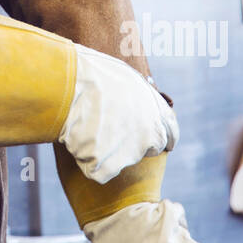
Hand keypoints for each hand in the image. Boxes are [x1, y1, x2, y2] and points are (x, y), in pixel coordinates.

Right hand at [57, 43, 178, 183]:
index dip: (161, 137)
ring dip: (104, 149)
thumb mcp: (126, 77)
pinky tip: (77, 140)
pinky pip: (96, 169)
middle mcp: (150, 136)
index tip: (156, 141)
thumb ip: (138, 96)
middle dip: (131, 145)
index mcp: (158, 112)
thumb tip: (137, 98)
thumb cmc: (94, 73)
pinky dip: (86, 159)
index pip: (170, 133)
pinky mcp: (107, 167)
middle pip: (146, 150)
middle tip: (108, 131)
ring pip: (118, 159)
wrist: (71, 84)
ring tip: (85, 125)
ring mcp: (130, 154)